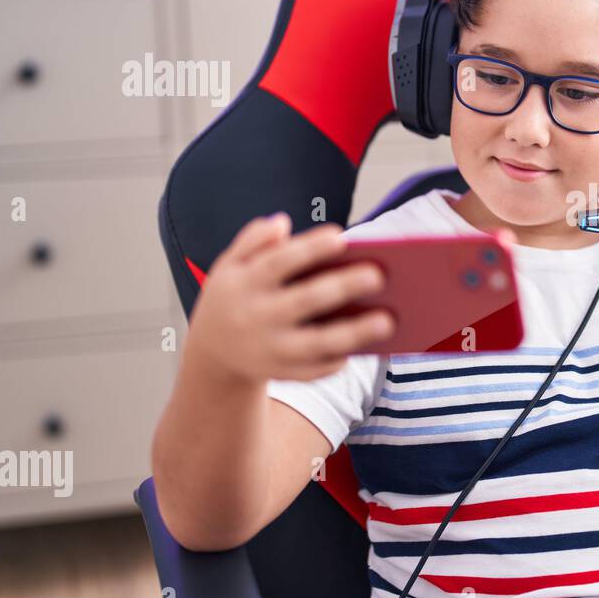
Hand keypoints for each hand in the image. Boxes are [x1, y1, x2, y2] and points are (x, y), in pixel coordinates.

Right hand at [185, 213, 395, 384]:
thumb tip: (281, 223)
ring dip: (352, 334)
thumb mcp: (230, 266)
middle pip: (304, 301)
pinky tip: (365, 347)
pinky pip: (314, 370)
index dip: (309, 249)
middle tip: (378, 276)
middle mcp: (255, 317)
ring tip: (387, 321)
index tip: (341, 237)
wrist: (211, 353)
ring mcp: (268, 349)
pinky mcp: (281, 374)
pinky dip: (338, 361)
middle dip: (341, 288)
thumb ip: (253, 241)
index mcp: (244, 284)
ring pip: (315, 344)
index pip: (278, 262)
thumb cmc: (234, 298)